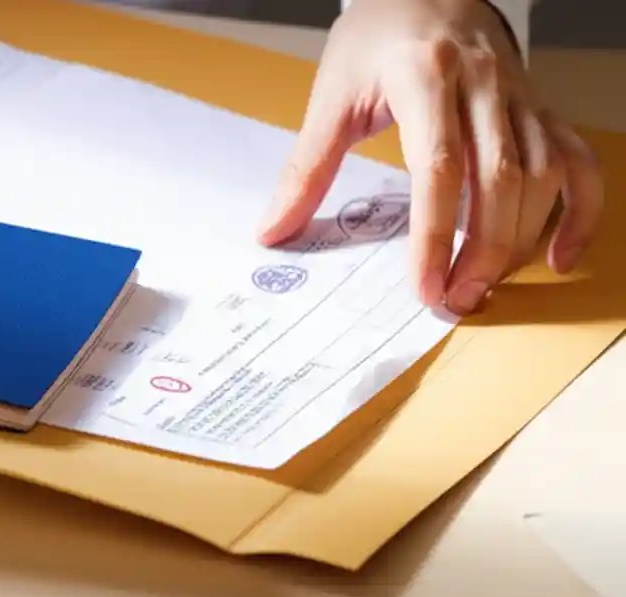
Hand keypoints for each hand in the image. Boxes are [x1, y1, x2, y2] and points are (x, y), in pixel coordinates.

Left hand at [258, 0, 603, 314]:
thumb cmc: (376, 40)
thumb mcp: (332, 96)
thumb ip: (306, 168)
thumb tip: (273, 231)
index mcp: (424, 78)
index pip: (439, 167)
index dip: (435, 234)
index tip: (424, 286)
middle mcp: (483, 85)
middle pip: (499, 179)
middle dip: (482, 250)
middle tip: (454, 300)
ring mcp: (520, 98)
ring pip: (541, 174)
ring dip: (519, 240)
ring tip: (480, 285)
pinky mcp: (541, 110)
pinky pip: (578, 162)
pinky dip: (578, 212)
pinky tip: (556, 256)